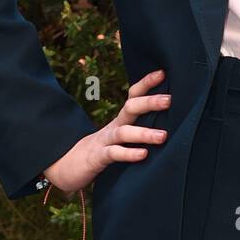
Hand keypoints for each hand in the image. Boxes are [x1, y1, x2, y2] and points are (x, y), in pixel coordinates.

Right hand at [42, 68, 169, 192]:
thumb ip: (140, 129)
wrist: (68, 166)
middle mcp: (114, 127)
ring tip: (163, 136)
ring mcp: (105, 141)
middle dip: (149, 102)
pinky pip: (114, 154)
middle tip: (169, 100)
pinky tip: (143, 154)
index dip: (146, 84)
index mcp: (121, 120)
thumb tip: (170, 123)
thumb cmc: (103, 151)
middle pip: (130, 108)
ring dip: (144, 133)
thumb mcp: (122, 137)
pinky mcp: (98, 158)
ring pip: (124, 132)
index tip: (163, 73)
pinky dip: (129, 153)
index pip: (133, 96)